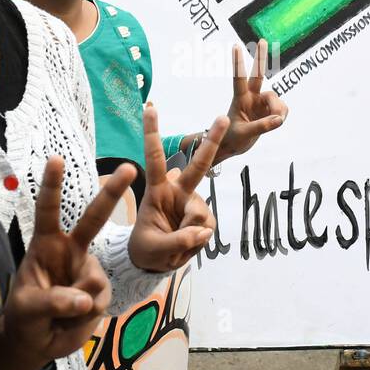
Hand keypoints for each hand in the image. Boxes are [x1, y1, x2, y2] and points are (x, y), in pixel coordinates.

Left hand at [6, 156, 133, 362]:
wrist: (37, 341)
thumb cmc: (24, 317)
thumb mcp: (27, 309)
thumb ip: (53, 301)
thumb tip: (86, 299)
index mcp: (46, 245)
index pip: (48, 211)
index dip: (52, 186)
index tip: (56, 159)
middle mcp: (71, 251)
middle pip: (94, 218)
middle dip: (112, 192)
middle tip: (130, 168)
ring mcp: (88, 270)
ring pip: (94, 280)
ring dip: (76, 304)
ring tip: (57, 315)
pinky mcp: (100, 292)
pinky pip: (99, 301)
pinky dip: (84, 316)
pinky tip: (71, 320)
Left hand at [129, 105, 227, 272]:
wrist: (154, 261)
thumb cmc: (146, 247)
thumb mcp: (153, 248)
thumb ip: (177, 240)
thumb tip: (203, 232)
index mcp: (157, 190)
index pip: (154, 160)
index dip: (151, 134)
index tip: (150, 107)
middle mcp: (179, 192)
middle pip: (198, 166)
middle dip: (211, 141)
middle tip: (223, 117)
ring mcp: (194, 204)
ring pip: (199, 217)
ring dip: (188, 236)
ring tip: (172, 244)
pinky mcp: (205, 219)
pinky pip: (206, 230)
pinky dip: (196, 242)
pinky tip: (186, 244)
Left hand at [218, 39, 287, 161]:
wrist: (235, 145)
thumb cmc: (233, 138)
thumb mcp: (245, 134)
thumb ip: (262, 126)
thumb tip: (279, 119)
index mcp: (239, 99)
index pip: (239, 78)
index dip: (238, 63)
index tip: (235, 46)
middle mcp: (251, 97)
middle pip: (258, 75)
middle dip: (261, 58)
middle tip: (262, 40)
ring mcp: (261, 102)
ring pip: (276, 99)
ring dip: (279, 110)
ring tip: (277, 122)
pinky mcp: (269, 110)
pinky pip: (282, 109)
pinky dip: (282, 115)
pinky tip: (277, 122)